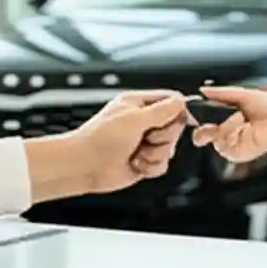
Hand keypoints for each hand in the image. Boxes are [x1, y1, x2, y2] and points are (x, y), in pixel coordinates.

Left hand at [73, 90, 188, 193]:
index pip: (170, 101)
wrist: (84, 166)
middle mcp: (142, 122)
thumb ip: (163, 111)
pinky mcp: (143, 161)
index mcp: (138, 104)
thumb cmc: (101, 139)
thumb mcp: (136, 118)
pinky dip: (151, 167)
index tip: (182, 121)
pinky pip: (162, 165)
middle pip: (174, 126)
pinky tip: (135, 163)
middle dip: (164, 137)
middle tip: (147, 138)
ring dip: (156, 154)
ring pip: (170, 148)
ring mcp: (143, 143)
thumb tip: (182, 102)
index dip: (180, 111)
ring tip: (137, 152)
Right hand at [190, 86, 266, 162]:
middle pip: (204, 134)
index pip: (206, 121)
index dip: (198, 118)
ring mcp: (235, 143)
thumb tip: (203, 90)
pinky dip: (232, 134)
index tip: (192, 111)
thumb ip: (221, 93)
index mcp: (229, 118)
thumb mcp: (243, 94)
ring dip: (227, 126)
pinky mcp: (240, 152)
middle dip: (203, 129)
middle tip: (205, 121)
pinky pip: (225, 146)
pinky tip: (243, 128)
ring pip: (215, 138)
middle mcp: (230, 132)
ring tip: (242, 118)